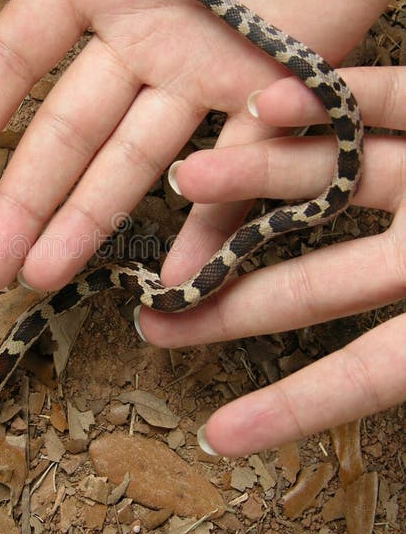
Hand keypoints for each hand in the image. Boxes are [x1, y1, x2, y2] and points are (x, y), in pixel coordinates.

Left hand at [137, 66, 405, 455]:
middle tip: (151, 311)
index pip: (366, 372)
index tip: (217, 439)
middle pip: (320, 275)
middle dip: (231, 290)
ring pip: (337, 180)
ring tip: (184, 177)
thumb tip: (291, 437)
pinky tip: (266, 95)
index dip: (296, 406)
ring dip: (260, 177)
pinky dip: (340, 97)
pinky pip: (394, 98)